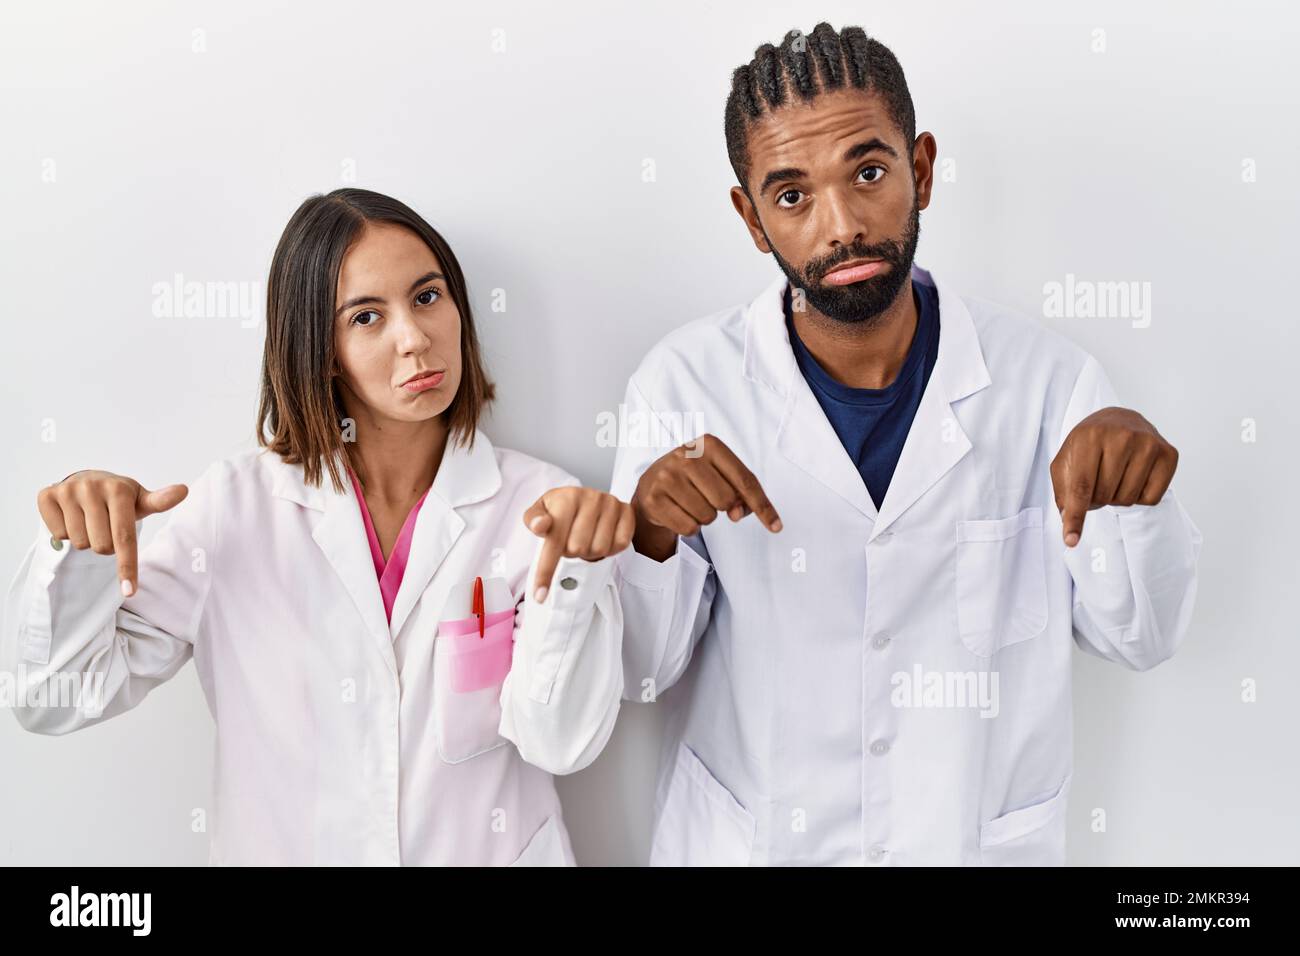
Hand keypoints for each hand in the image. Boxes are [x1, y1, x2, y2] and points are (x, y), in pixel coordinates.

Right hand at [36, 470, 188, 595]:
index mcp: (119, 489)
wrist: (88, 480)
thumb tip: (183, 490)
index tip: (129, 592)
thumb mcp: (140, 500)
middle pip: (101, 546)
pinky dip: (66, 534)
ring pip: (79, 542)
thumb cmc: (119, 498)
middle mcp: (92, 486)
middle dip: (106, 545)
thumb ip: (161, 501)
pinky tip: (72, 517)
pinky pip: (58, 535)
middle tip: (106, 527)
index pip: (124, 537)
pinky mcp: (46, 494)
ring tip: (90, 521)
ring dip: (86, 540)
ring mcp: (67, 490)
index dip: (127, 566)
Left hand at [523, 486, 634, 601]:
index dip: (546, 570)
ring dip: (590, 552)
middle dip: (571, 553)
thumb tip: (539, 526)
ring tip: (586, 539)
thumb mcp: (540, 511)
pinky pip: (619, 545)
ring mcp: (611, 504)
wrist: (585, 498)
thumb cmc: (560, 509)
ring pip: (599, 549)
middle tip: (570, 542)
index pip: (555, 541)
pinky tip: (602, 538)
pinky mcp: (627, 512)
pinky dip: (609, 549)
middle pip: (577, 549)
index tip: (540, 595)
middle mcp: (591, 498)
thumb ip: (533, 519)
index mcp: (567, 497)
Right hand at [630, 433, 780, 561]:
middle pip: (727, 500)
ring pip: (708, 516)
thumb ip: (740, 492)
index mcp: (708, 444)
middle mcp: (686, 456)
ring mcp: (667, 477)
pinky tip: (679, 512)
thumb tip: (738, 513)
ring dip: (704, 517)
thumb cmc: (694, 479)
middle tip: (707, 498)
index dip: (763, 506)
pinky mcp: (654, 499)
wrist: (651, 484)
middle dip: (723, 508)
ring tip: (690, 502)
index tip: (776, 526)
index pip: (745, 480)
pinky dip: (689, 527)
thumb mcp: (719, 474)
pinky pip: (689, 528)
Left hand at [1051, 407, 1177, 547]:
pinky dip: (1138, 496)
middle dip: (1095, 498)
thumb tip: (1069, 520)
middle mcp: (1122, 437)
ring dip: (1116, 498)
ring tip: (1114, 476)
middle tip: (1097, 480)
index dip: (1075, 516)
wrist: (1121, 419)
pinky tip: (1134, 476)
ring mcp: (1149, 444)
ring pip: (1127, 500)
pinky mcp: (1169, 454)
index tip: (1071, 540)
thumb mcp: (1066, 460)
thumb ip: (1063, 491)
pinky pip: (1150, 498)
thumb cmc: (1090, 444)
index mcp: (1090, 436)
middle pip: (1104, 496)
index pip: (1081, 486)